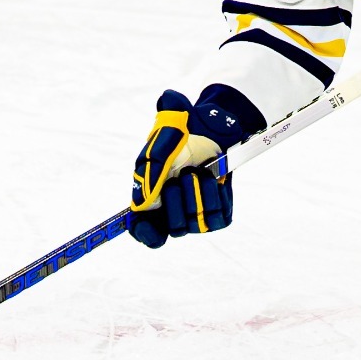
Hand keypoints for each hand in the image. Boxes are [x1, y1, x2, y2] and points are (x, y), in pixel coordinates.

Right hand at [128, 89, 253, 247]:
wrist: (211, 126)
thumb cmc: (180, 136)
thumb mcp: (160, 146)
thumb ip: (149, 173)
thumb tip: (142, 203)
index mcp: (152, 199)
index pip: (144, 229)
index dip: (145, 233)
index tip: (147, 226)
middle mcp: (172, 210)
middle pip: (174, 229)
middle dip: (177, 202)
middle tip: (183, 176)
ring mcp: (196, 213)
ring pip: (195, 225)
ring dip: (198, 196)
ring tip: (200, 172)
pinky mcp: (218, 211)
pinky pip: (217, 219)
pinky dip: (215, 198)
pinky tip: (214, 180)